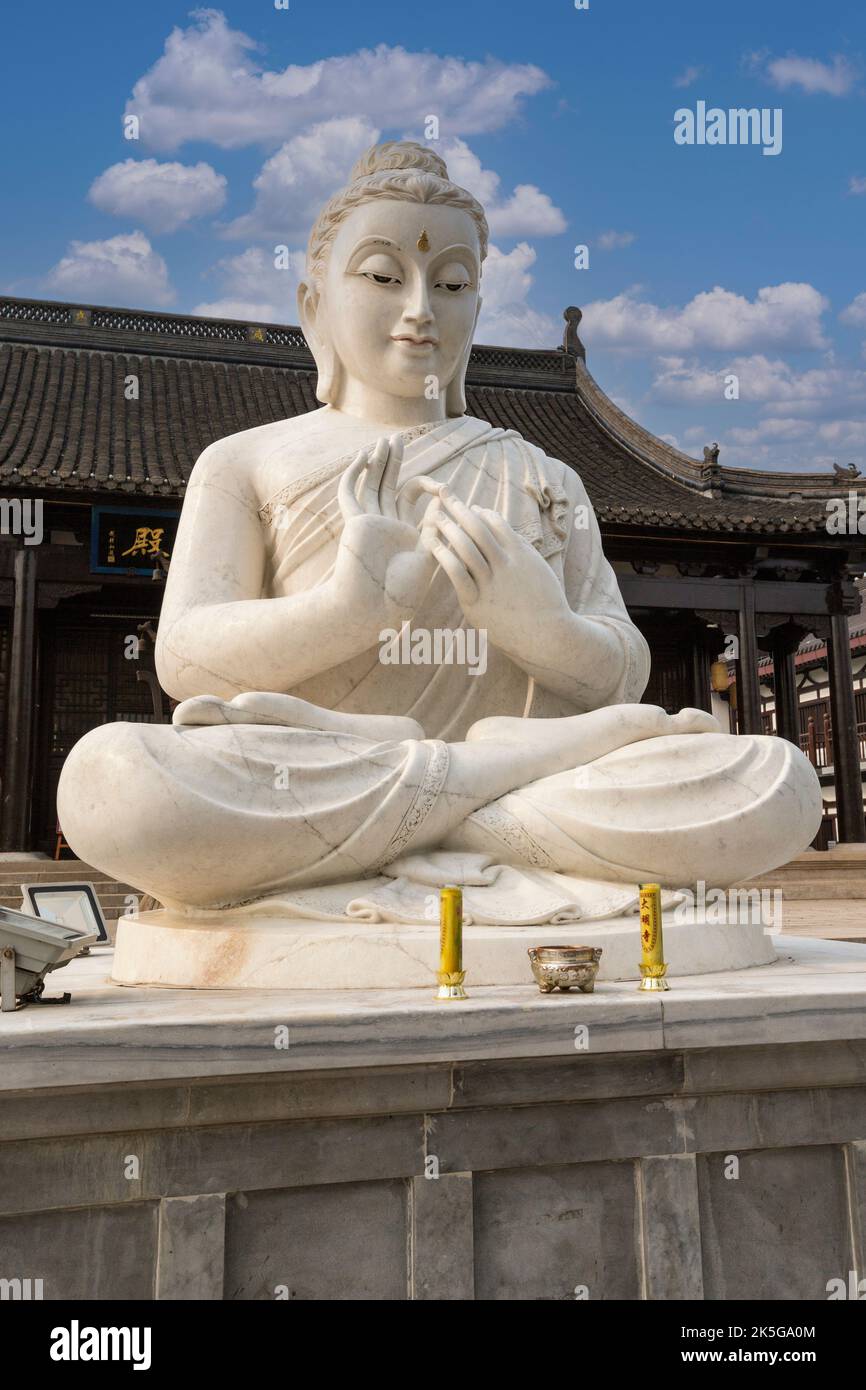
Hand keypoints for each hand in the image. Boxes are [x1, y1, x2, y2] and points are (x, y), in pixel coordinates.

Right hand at [333, 435, 438, 631]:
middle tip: (398, 439)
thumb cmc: (403, 593)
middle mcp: (387, 524)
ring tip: (383, 441)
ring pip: (370, 484)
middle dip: (394, 461)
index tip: (443, 489)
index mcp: (407, 532)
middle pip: (389, 484)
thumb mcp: (430, 558)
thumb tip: (447, 503)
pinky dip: (353, 475)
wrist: (374, 608)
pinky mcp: (354, 524)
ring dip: (376, 462)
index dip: (427, 486)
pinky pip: (349, 494)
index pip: (412, 497)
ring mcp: (369, 522)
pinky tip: (362, 458)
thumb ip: (437, 530)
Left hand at [424, 488, 568, 647]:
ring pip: (466, 547)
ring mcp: (490, 584)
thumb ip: (520, 547)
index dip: (481, 512)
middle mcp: (505, 565)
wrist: (547, 636)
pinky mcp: (477, 603)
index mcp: (521, 554)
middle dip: (459, 508)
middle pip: (478, 529)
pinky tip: (433, 544)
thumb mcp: (537, 568)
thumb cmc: (544, 603)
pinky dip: (444, 555)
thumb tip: (503, 528)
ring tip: (435, 515)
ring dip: (449, 528)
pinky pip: (457, 574)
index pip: (497, 523)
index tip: (470, 507)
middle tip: (444, 493)